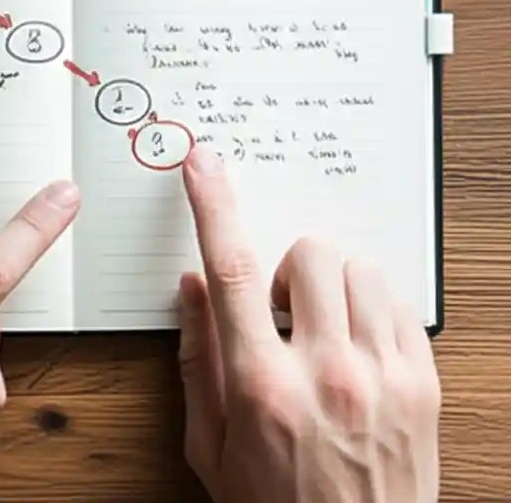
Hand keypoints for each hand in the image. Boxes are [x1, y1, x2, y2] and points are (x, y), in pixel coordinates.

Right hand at [176, 146, 440, 502]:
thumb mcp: (209, 445)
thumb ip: (194, 361)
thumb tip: (190, 289)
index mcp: (260, 387)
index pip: (231, 271)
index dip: (212, 207)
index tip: (202, 168)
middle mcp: (326, 373)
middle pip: (308, 256)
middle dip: (286, 268)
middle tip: (279, 312)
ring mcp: (382, 377)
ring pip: (359, 270)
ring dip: (331, 288)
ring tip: (321, 333)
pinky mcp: (422, 383)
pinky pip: (398, 303)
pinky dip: (370, 309)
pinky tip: (355, 349)